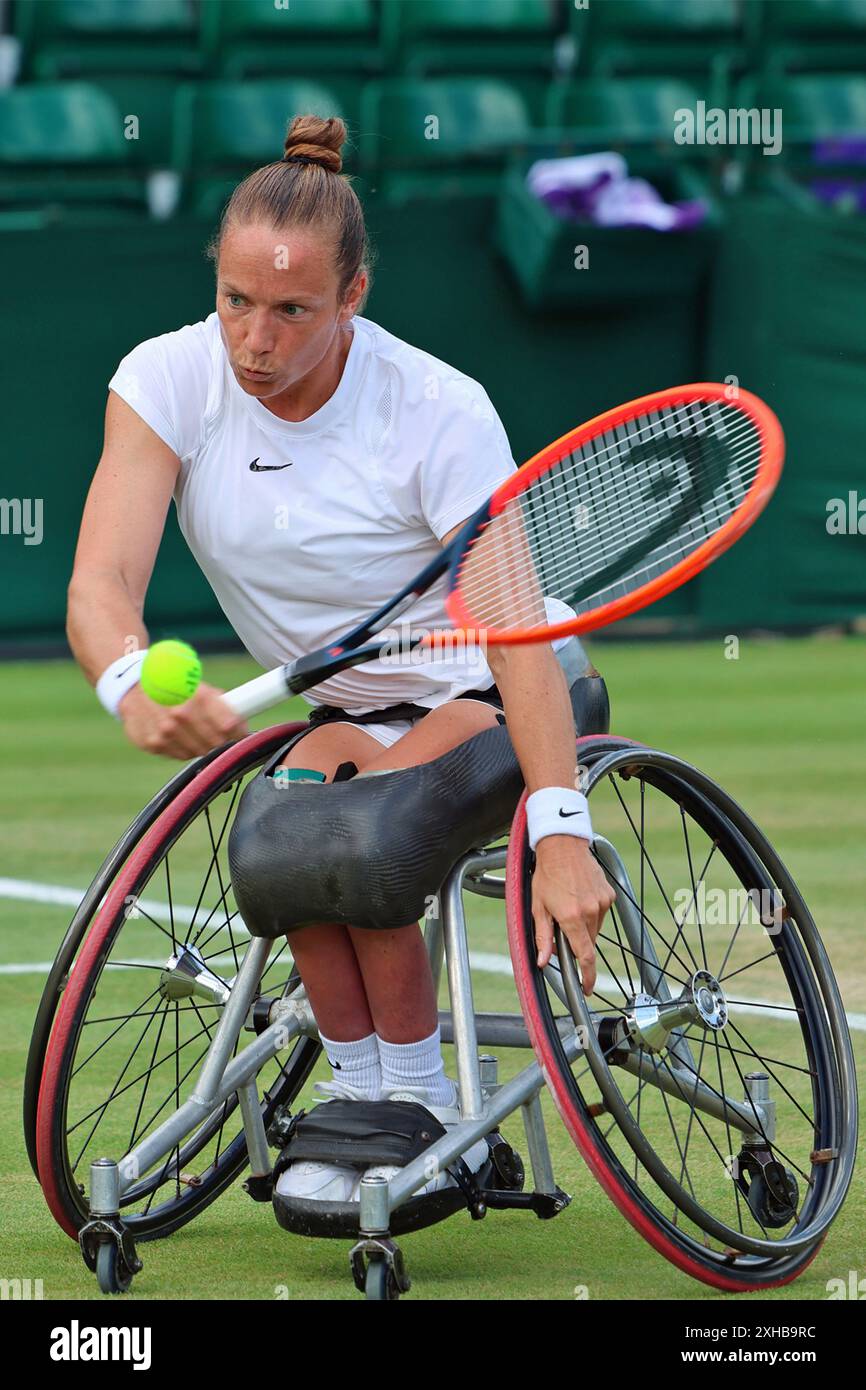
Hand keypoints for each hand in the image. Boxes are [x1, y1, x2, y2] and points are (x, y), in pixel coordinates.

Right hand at [118, 680, 249, 759]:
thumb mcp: (199, 685)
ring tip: (199, 733)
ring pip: (199, 752)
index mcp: (197, 695)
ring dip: (204, 746)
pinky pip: (181, 755)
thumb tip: (243, 725)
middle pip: (216, 742)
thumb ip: (223, 704)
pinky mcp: (152, 743)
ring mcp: (164, 731)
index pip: (230, 725)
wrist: (133, 687)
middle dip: (224, 741)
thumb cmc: (173, 686)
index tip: (242, 733)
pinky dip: (185, 748)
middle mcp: (180, 714)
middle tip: (223, 736)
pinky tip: (181, 736)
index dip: (240, 732)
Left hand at [531, 835, 615, 995]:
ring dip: (584, 926)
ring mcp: (602, 902)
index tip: (588, 988)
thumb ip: (542, 936)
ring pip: (595, 928)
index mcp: (572, 917)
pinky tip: (580, 897)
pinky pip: (602, 913)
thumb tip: (542, 960)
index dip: (587, 975)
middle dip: (576, 942)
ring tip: (569, 906)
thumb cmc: (547, 875)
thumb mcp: (538, 906)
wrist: (563, 846)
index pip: (584, 955)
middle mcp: (591, 911)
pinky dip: (592, 912)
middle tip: (561, 927)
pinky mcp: (609, 894)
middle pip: (588, 941)